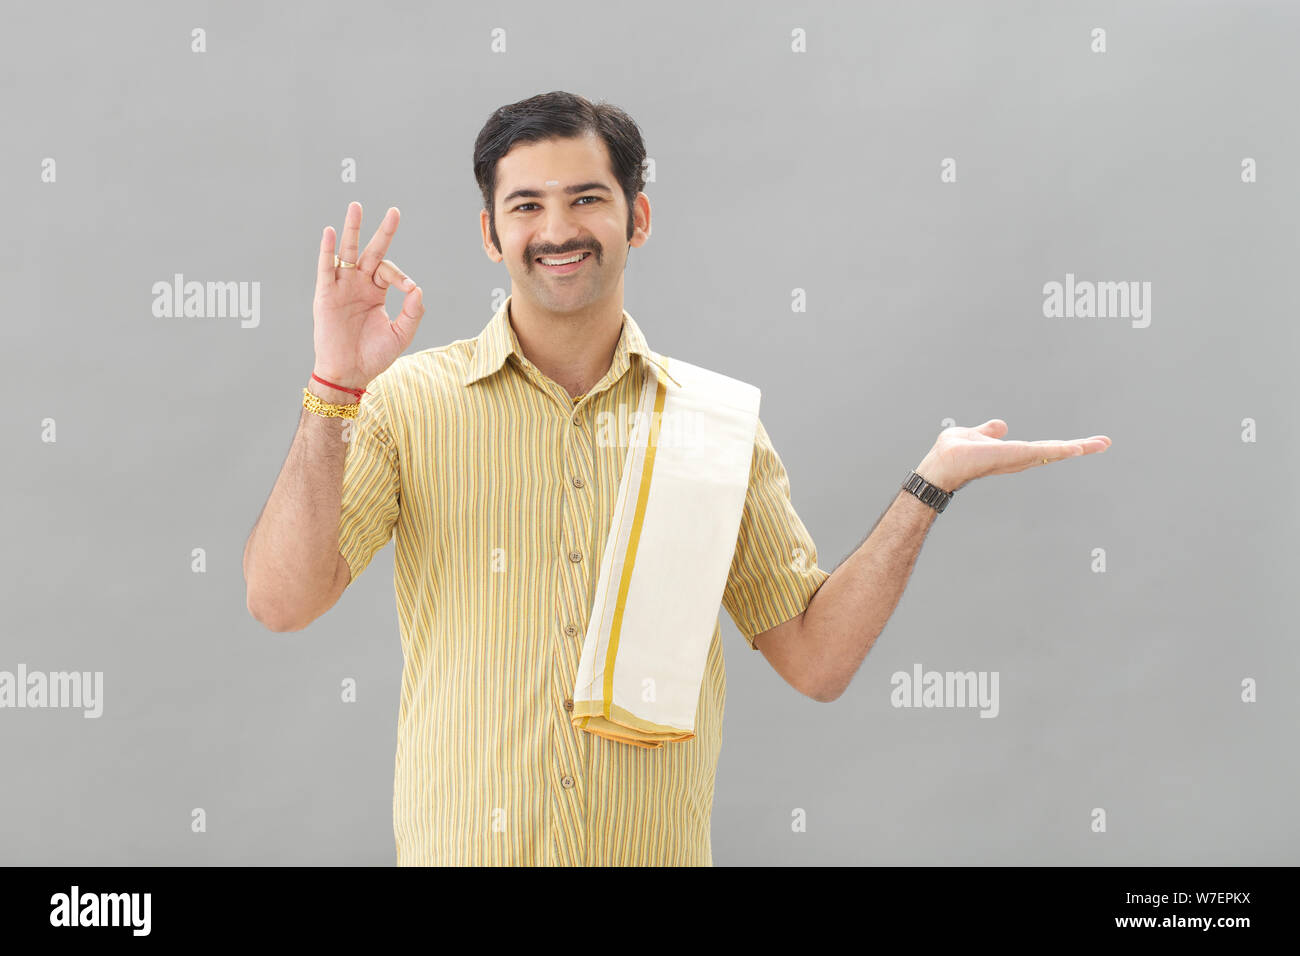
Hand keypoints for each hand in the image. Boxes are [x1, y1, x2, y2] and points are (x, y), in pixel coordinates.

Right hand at [311, 201, 425, 389]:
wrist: (349, 373)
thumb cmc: (373, 356)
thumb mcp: (401, 333)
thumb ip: (412, 311)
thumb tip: (417, 287)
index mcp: (375, 292)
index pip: (389, 271)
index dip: (401, 276)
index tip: (408, 289)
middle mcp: (358, 285)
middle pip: (370, 251)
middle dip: (382, 232)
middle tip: (394, 211)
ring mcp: (341, 287)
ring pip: (347, 253)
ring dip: (352, 229)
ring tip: (356, 207)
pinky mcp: (326, 295)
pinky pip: (326, 268)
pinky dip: (328, 250)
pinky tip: (331, 232)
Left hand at [916, 419, 1111, 492]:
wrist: (938, 466)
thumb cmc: (951, 455)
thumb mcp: (972, 436)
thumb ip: (988, 432)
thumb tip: (1001, 426)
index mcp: (1012, 453)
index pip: (1043, 449)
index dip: (1064, 446)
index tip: (1088, 443)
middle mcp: (1017, 459)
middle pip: (1053, 452)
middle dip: (1080, 447)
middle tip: (1105, 443)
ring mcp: (1015, 459)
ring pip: (1050, 452)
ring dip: (1074, 447)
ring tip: (1098, 444)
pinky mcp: (1010, 457)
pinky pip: (1038, 451)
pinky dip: (1056, 450)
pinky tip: (1075, 448)